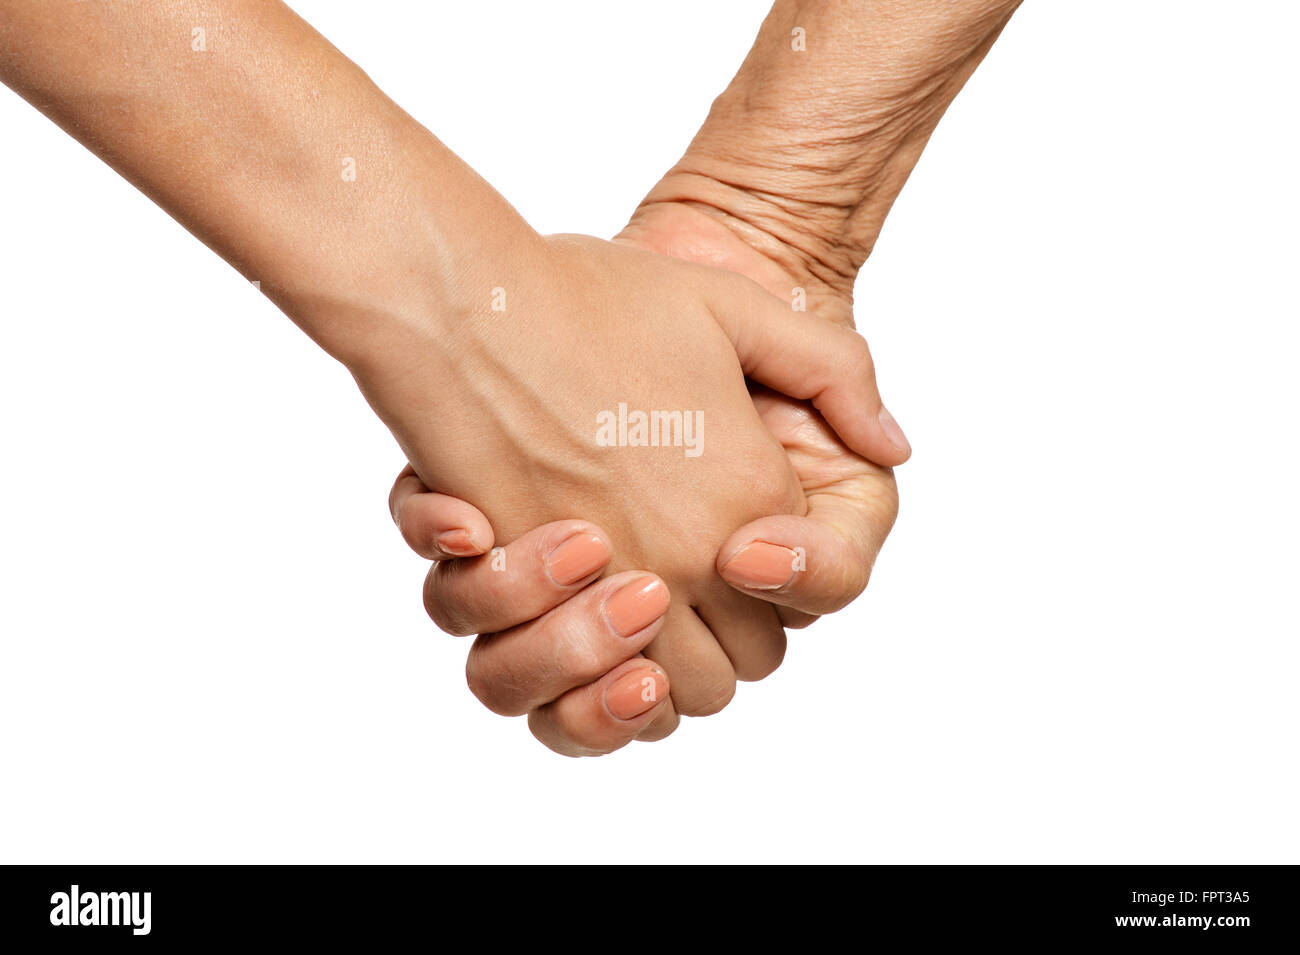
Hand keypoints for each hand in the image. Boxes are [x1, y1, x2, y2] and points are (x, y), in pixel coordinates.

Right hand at [369, 230, 890, 741]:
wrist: (467, 298)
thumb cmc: (590, 295)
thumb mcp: (736, 305)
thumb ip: (835, 371)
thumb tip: (893, 443)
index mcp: (745, 489)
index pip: (790, 602)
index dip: (767, 591)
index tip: (731, 552)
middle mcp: (685, 550)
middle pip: (736, 666)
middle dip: (720, 640)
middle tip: (688, 592)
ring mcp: (604, 579)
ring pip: (669, 693)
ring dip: (659, 670)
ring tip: (636, 612)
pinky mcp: (524, 595)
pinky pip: (573, 693)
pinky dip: (587, 684)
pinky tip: (579, 628)